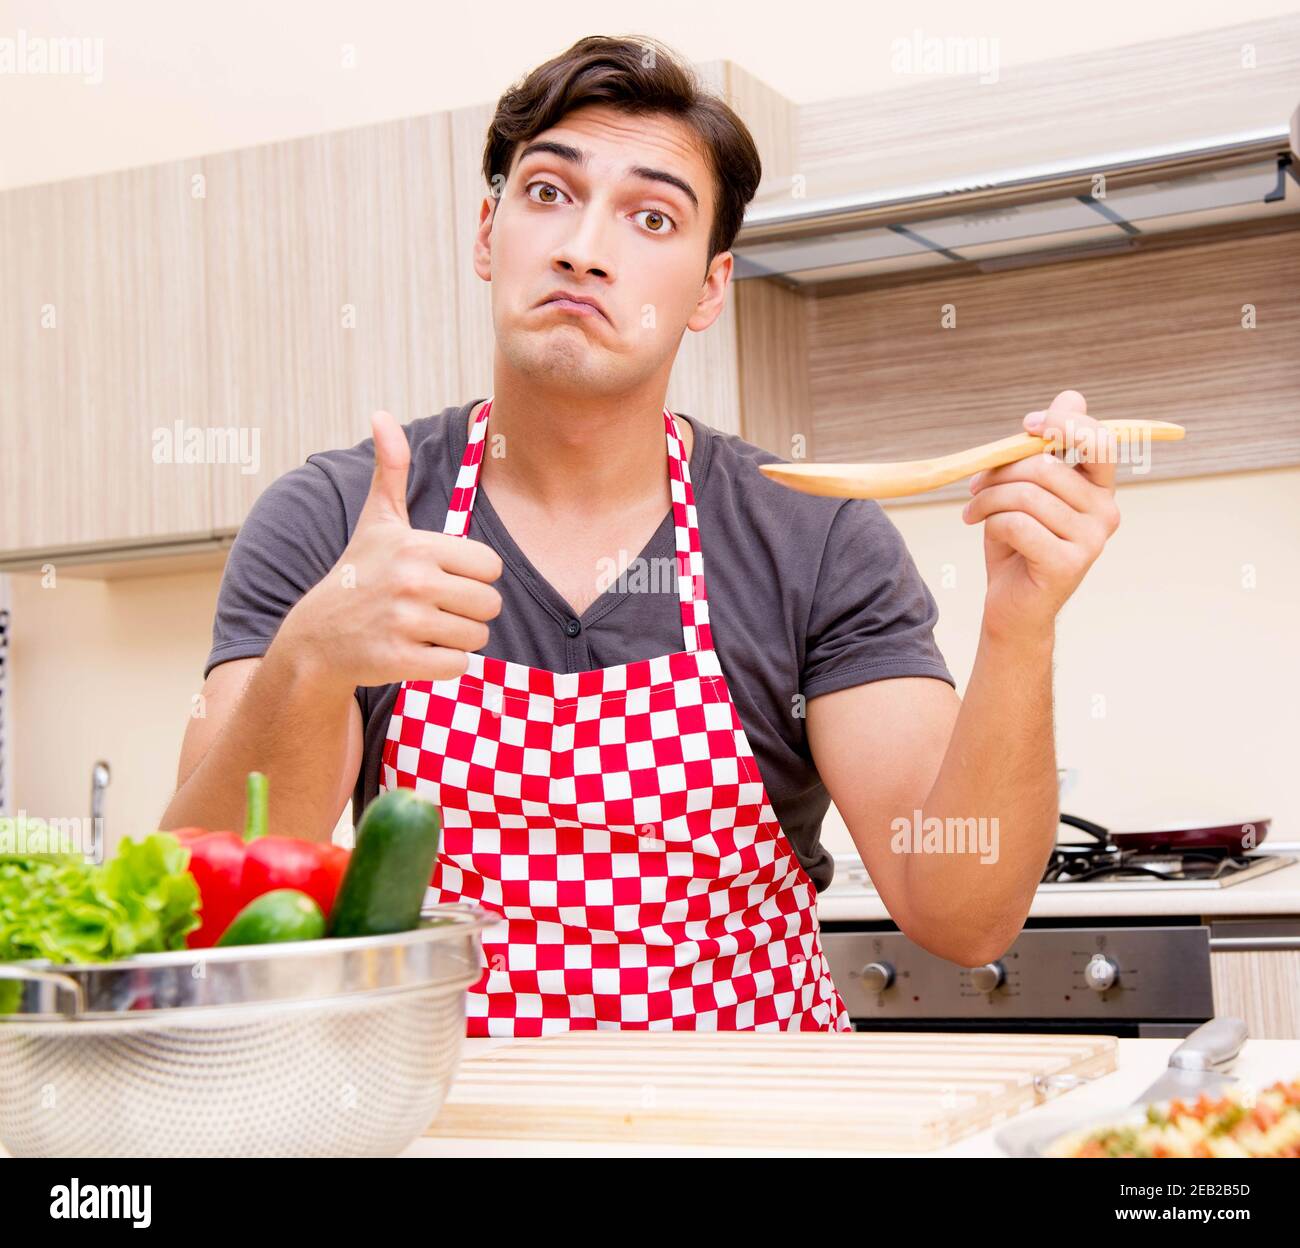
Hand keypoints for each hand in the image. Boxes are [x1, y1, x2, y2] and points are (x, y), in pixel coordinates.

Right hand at [276, 410, 503, 689]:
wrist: (316, 638)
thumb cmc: (358, 575)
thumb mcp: (376, 522)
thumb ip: (389, 471)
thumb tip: (381, 415)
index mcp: (416, 546)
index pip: (491, 567)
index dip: (473, 577)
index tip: (444, 578)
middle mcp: (412, 581)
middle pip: (490, 605)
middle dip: (469, 612)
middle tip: (434, 609)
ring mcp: (405, 623)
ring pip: (477, 638)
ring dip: (457, 640)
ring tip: (423, 630)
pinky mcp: (400, 661)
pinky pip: (458, 667)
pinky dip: (444, 665)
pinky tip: (416, 652)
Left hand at [961, 390, 1120, 646]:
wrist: (1012, 605)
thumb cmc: (1016, 543)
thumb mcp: (1027, 489)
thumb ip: (1043, 449)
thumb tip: (1070, 397)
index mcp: (1099, 489)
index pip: (1099, 440)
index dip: (1063, 422)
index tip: (1028, 425)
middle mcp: (1105, 512)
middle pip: (1047, 467)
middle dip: (1001, 471)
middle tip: (976, 486)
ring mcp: (1091, 540)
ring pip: (1027, 495)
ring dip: (988, 499)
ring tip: (974, 511)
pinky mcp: (1068, 564)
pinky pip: (1018, 524)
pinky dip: (991, 523)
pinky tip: (982, 530)